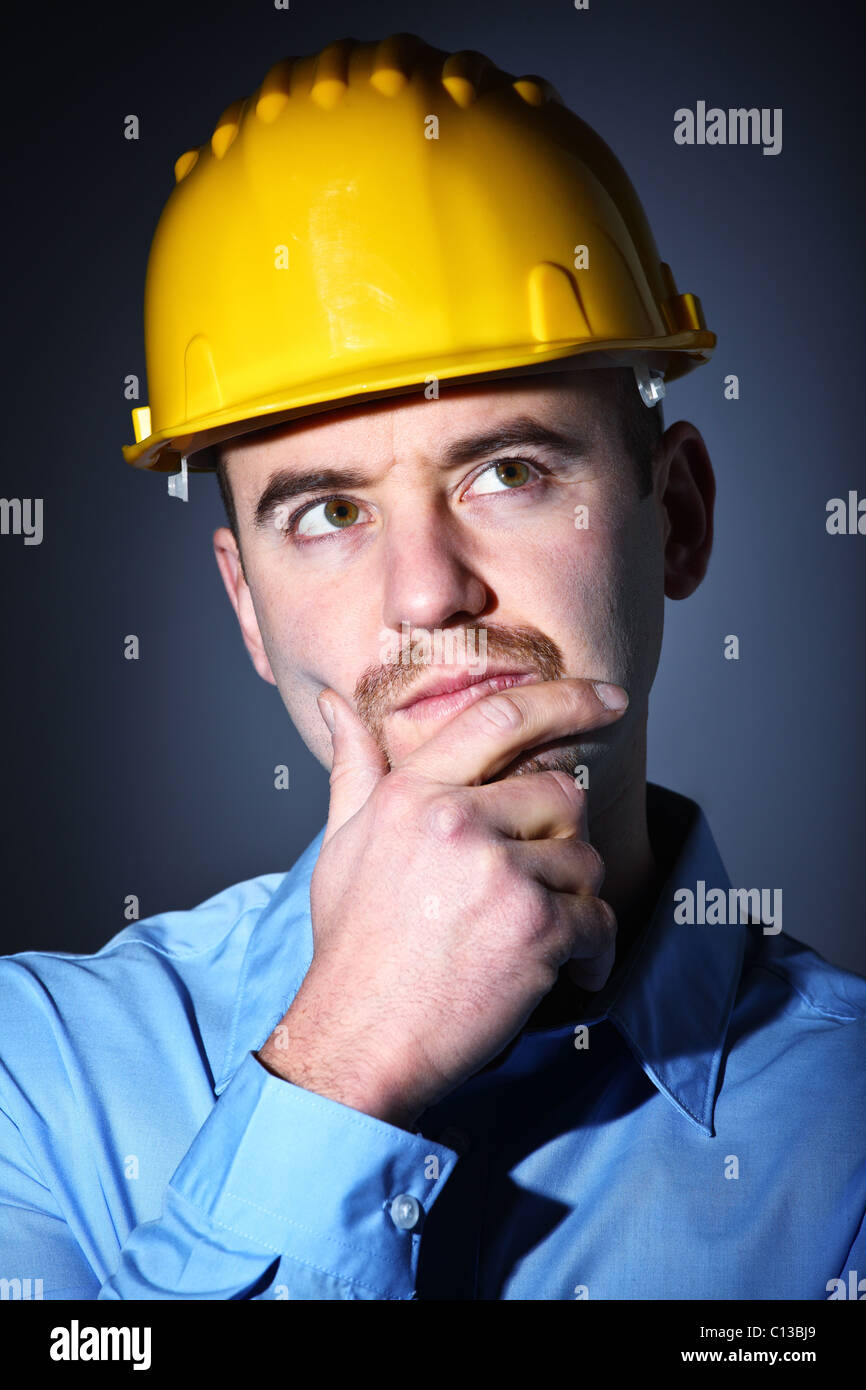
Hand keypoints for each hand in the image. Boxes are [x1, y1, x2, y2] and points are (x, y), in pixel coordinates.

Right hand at [257, 677, 626, 1128]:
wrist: (360, 1038)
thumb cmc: (353, 944)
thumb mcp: (343, 844)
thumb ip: (353, 768)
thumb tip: (334, 704)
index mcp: (413, 793)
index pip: (500, 719)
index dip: (567, 699)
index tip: (611, 699)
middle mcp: (455, 820)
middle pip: (560, 793)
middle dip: (561, 838)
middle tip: (539, 882)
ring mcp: (498, 872)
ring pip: (583, 859)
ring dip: (574, 899)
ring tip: (538, 934)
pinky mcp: (535, 926)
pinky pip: (598, 918)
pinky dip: (593, 949)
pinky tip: (567, 968)